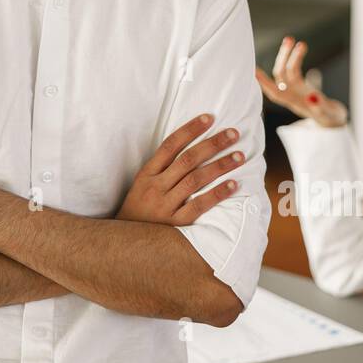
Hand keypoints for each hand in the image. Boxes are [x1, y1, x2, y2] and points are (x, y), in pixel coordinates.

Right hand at [115, 114, 249, 225]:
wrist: (123, 244)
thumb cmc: (137, 210)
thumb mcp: (141, 185)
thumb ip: (161, 169)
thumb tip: (189, 147)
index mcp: (147, 174)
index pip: (170, 145)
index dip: (190, 130)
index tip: (209, 118)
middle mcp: (156, 186)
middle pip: (188, 159)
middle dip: (212, 144)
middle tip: (233, 133)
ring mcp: (165, 205)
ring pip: (196, 180)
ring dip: (220, 166)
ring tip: (239, 156)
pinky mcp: (175, 224)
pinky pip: (200, 206)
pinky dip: (217, 194)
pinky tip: (234, 185)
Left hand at [256, 36, 347, 128]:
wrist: (334, 122)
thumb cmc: (330, 119)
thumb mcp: (327, 114)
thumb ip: (320, 107)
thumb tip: (312, 96)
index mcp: (294, 103)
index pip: (274, 91)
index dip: (263, 81)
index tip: (253, 69)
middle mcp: (292, 95)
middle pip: (282, 74)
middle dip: (283, 57)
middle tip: (290, 39)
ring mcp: (298, 89)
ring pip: (291, 70)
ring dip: (293, 55)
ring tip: (301, 43)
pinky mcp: (305, 86)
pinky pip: (298, 71)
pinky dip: (298, 60)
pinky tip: (300, 47)